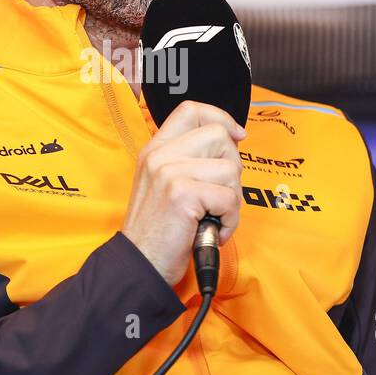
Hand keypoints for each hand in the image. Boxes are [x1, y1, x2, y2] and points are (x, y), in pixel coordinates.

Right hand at [120, 101, 245, 286]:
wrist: (139, 264)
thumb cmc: (157, 231)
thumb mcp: (162, 184)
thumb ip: (186, 160)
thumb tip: (230, 141)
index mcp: (155, 149)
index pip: (192, 110)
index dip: (221, 118)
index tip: (236, 136)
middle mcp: (160, 155)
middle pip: (219, 137)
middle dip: (232, 169)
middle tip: (218, 196)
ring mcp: (169, 172)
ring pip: (230, 169)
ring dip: (232, 199)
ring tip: (213, 217)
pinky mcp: (183, 194)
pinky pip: (230, 198)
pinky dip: (230, 221)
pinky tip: (212, 231)